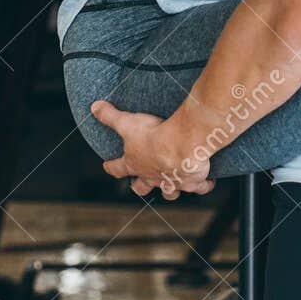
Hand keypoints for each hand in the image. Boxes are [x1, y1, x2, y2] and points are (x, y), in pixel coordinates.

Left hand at [90, 99, 214, 200]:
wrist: (181, 145)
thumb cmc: (153, 135)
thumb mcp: (127, 122)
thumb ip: (110, 116)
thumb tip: (93, 107)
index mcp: (135, 163)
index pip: (118, 167)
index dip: (111, 166)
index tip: (106, 165)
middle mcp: (153, 176)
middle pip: (142, 187)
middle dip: (140, 187)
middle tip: (138, 186)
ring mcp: (173, 181)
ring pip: (170, 193)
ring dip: (170, 190)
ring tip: (173, 186)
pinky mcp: (193, 181)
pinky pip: (199, 187)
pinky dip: (203, 185)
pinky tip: (207, 181)